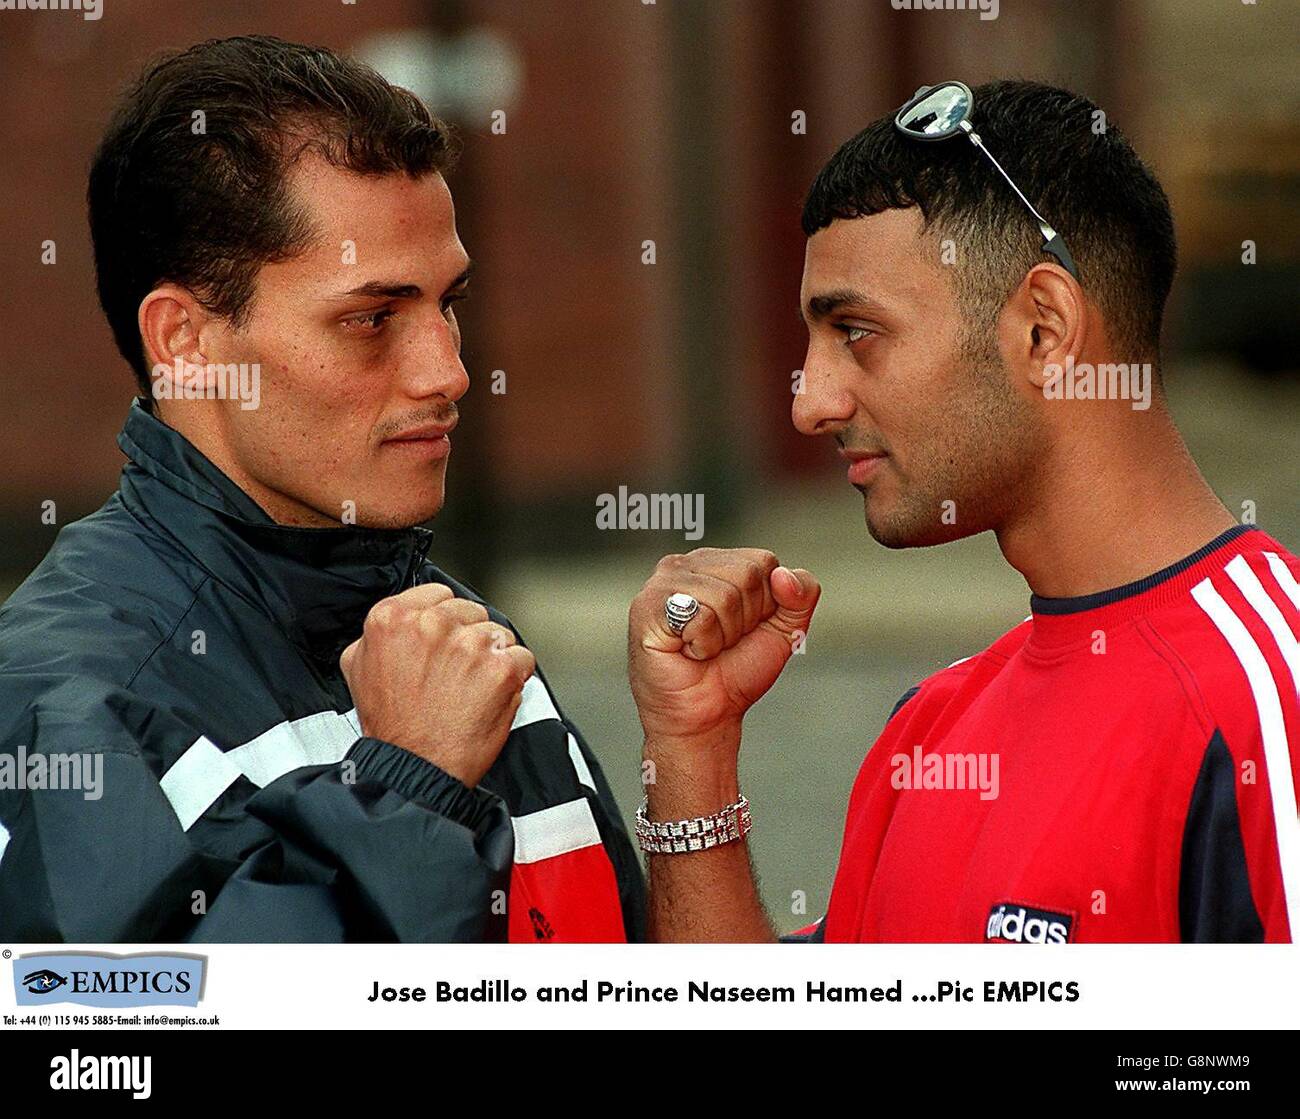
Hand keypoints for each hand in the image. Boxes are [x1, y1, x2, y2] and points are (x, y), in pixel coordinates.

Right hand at [340, 583, 535, 786]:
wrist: (414, 769)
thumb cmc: (391, 726)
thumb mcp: (359, 668)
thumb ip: (379, 635)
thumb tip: (403, 618)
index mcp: (393, 618)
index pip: (439, 594)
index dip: (445, 620)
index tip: (444, 640)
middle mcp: (431, 625)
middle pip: (472, 611)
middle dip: (469, 638)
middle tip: (455, 672)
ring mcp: (469, 645)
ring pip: (499, 634)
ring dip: (492, 658)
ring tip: (470, 688)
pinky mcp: (500, 669)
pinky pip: (522, 658)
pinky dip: (514, 677)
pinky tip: (490, 696)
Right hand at [627, 548, 819, 744]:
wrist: (706, 715)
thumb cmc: (735, 671)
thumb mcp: (784, 629)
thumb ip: (802, 593)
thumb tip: (783, 575)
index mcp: (715, 561)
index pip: (764, 562)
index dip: (765, 605)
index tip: (743, 629)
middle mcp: (686, 564)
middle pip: (747, 575)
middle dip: (745, 620)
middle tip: (721, 641)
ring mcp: (662, 583)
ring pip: (726, 597)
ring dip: (723, 636)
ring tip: (703, 648)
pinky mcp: (646, 607)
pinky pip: (700, 617)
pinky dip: (704, 644)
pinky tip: (687, 651)